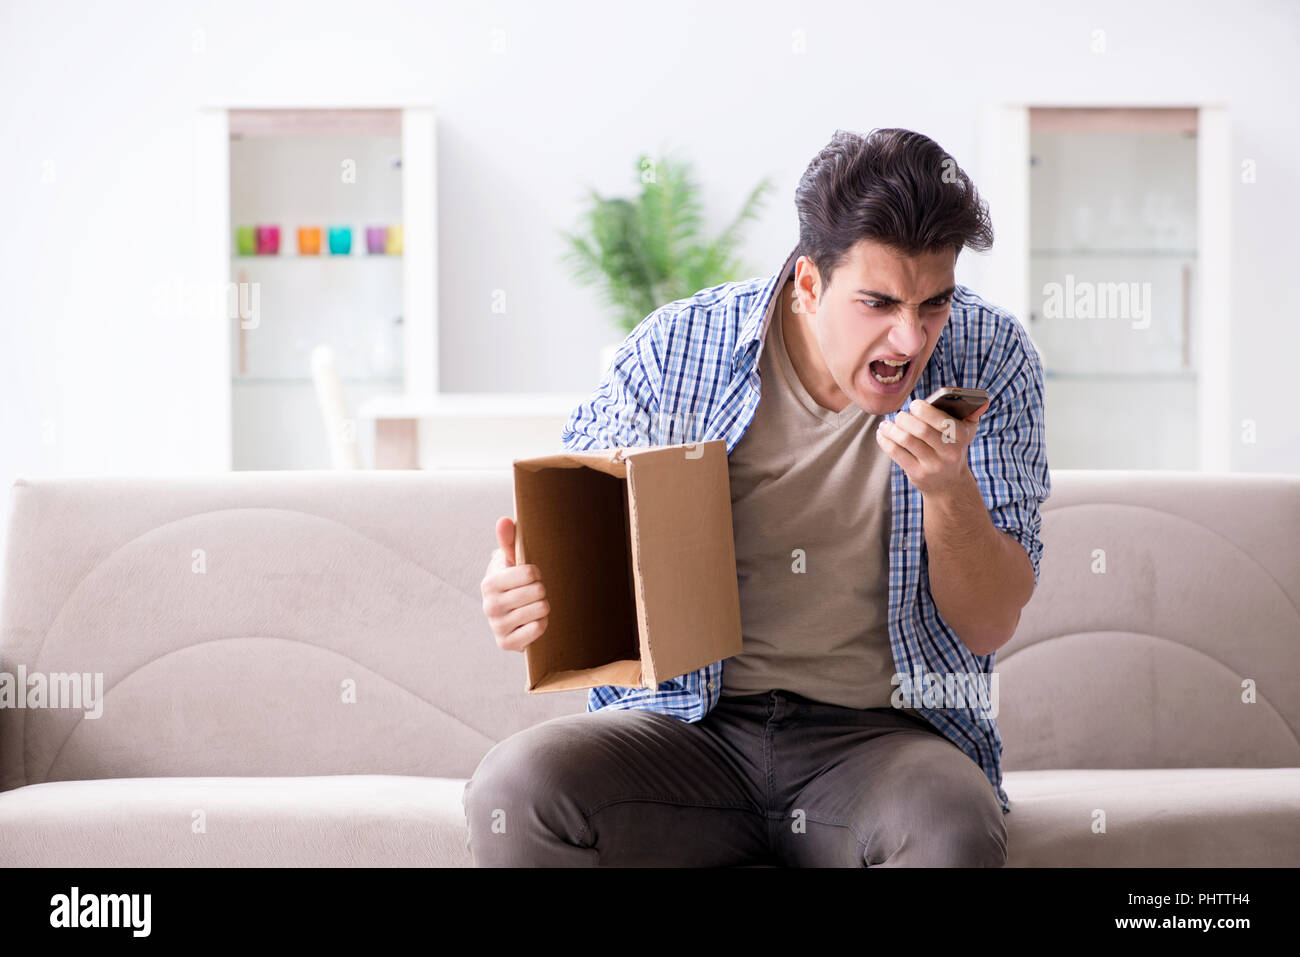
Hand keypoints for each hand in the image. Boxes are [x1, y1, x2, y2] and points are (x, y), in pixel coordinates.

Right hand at [480, 516, 548, 651]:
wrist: (510, 613)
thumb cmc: (514, 580)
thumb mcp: (511, 559)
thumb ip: (509, 540)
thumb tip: (504, 520)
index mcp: (489, 583)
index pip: (529, 573)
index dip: (537, 573)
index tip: (532, 575)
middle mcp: (489, 606)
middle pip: (537, 591)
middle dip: (542, 589)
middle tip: (536, 591)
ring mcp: (497, 626)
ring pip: (540, 610)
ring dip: (544, 606)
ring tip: (536, 604)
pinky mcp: (506, 644)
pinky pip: (537, 630)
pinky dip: (543, 624)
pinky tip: (536, 620)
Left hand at [874, 396, 990, 497]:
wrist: (949, 484)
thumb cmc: (953, 447)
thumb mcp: (967, 432)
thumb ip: (972, 413)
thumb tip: (984, 400)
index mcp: (962, 436)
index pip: (943, 420)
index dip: (924, 410)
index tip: (914, 404)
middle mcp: (949, 452)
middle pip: (921, 429)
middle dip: (905, 418)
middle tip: (899, 415)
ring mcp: (933, 465)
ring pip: (906, 440)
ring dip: (892, 429)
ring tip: (886, 424)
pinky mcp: (917, 474)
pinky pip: (897, 453)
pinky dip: (885, 441)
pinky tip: (882, 434)